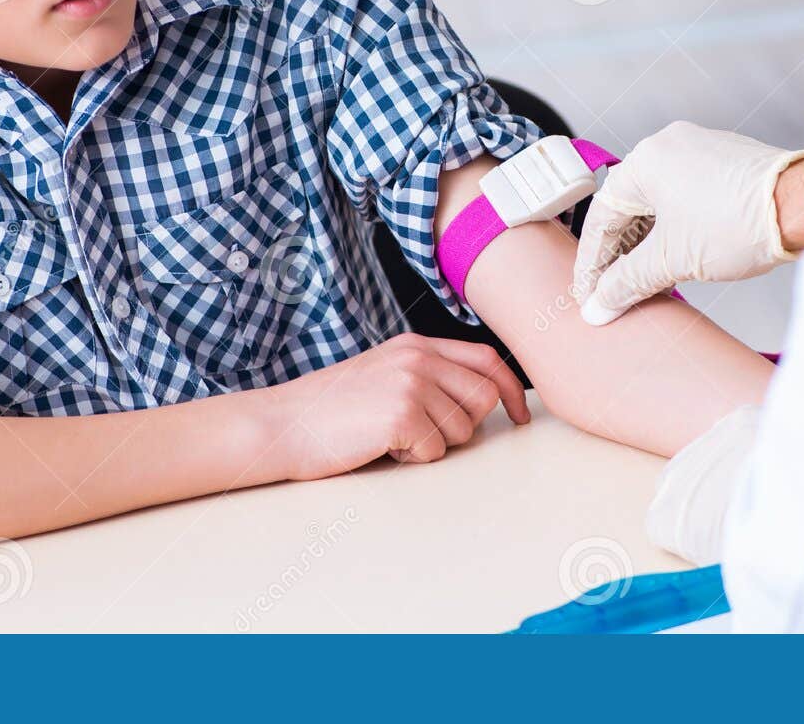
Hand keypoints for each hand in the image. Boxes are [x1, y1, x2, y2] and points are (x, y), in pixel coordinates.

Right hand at [267, 333, 531, 479]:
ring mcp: (411, 383)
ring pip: (463, 429)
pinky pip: (436, 449)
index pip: (486, 360)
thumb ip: (427, 375)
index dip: (510, 390)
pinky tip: (383, 447)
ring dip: (434, 444)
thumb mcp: (384, 374)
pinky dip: (414, 458)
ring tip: (394, 438)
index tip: (520, 416)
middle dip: (466, 425)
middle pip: (484, 396)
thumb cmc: (331, 410)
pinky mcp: (402, 413)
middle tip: (427, 434)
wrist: (283, 424)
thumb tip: (480, 399)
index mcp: (416, 345)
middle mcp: (418, 357)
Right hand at [572, 123, 803, 324]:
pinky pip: (685, 197)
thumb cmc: (740, 223)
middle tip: (616, 293)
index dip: (592, 263)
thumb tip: (598, 307)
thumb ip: (627, 284)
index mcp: (645, 161)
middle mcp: (669, 147)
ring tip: (649, 283)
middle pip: (630, 209)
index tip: (590, 293)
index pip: (602, 217)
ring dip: (650, 245)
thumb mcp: (672, 261)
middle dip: (621, 256)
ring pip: (659, 204)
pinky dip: (675, 229)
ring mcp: (700, 151)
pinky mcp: (726, 163)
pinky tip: (679, 258)